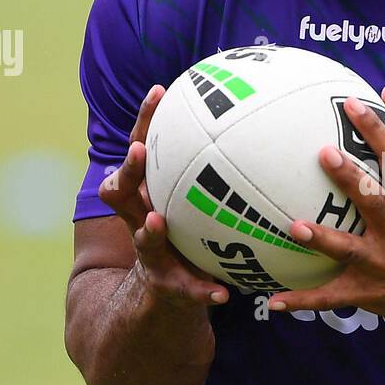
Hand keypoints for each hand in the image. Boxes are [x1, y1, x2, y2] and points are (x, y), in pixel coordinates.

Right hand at [98, 85, 228, 308]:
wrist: (171, 287)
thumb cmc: (189, 229)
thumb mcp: (197, 198)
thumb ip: (220, 170)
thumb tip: (264, 120)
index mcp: (148, 193)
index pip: (141, 149)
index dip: (146, 121)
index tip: (160, 92)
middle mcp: (140, 217)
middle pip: (120, 189)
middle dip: (128, 169)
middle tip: (139, 153)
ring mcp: (151, 252)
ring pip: (143, 239)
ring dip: (148, 230)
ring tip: (156, 221)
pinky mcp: (169, 284)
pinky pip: (186, 288)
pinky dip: (202, 290)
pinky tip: (222, 293)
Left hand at [266, 84, 384, 319]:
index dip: (378, 130)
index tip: (350, 104)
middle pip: (376, 200)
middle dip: (352, 179)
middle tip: (324, 153)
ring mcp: (382, 262)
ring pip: (350, 249)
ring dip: (323, 239)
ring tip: (295, 226)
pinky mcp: (365, 290)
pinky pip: (330, 297)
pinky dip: (304, 300)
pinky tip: (273, 300)